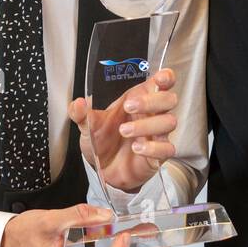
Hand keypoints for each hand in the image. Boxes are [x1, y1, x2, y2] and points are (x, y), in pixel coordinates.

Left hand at [67, 68, 177, 191]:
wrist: (103, 169)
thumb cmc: (103, 141)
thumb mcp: (88, 126)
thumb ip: (81, 114)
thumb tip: (78, 103)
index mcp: (139, 99)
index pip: (162, 83)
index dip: (165, 77)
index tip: (158, 78)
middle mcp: (152, 114)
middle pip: (169, 99)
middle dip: (151, 101)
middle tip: (128, 107)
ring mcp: (158, 134)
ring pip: (169, 122)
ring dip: (146, 125)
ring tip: (124, 131)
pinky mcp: (159, 154)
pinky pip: (167, 148)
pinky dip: (152, 148)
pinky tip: (137, 148)